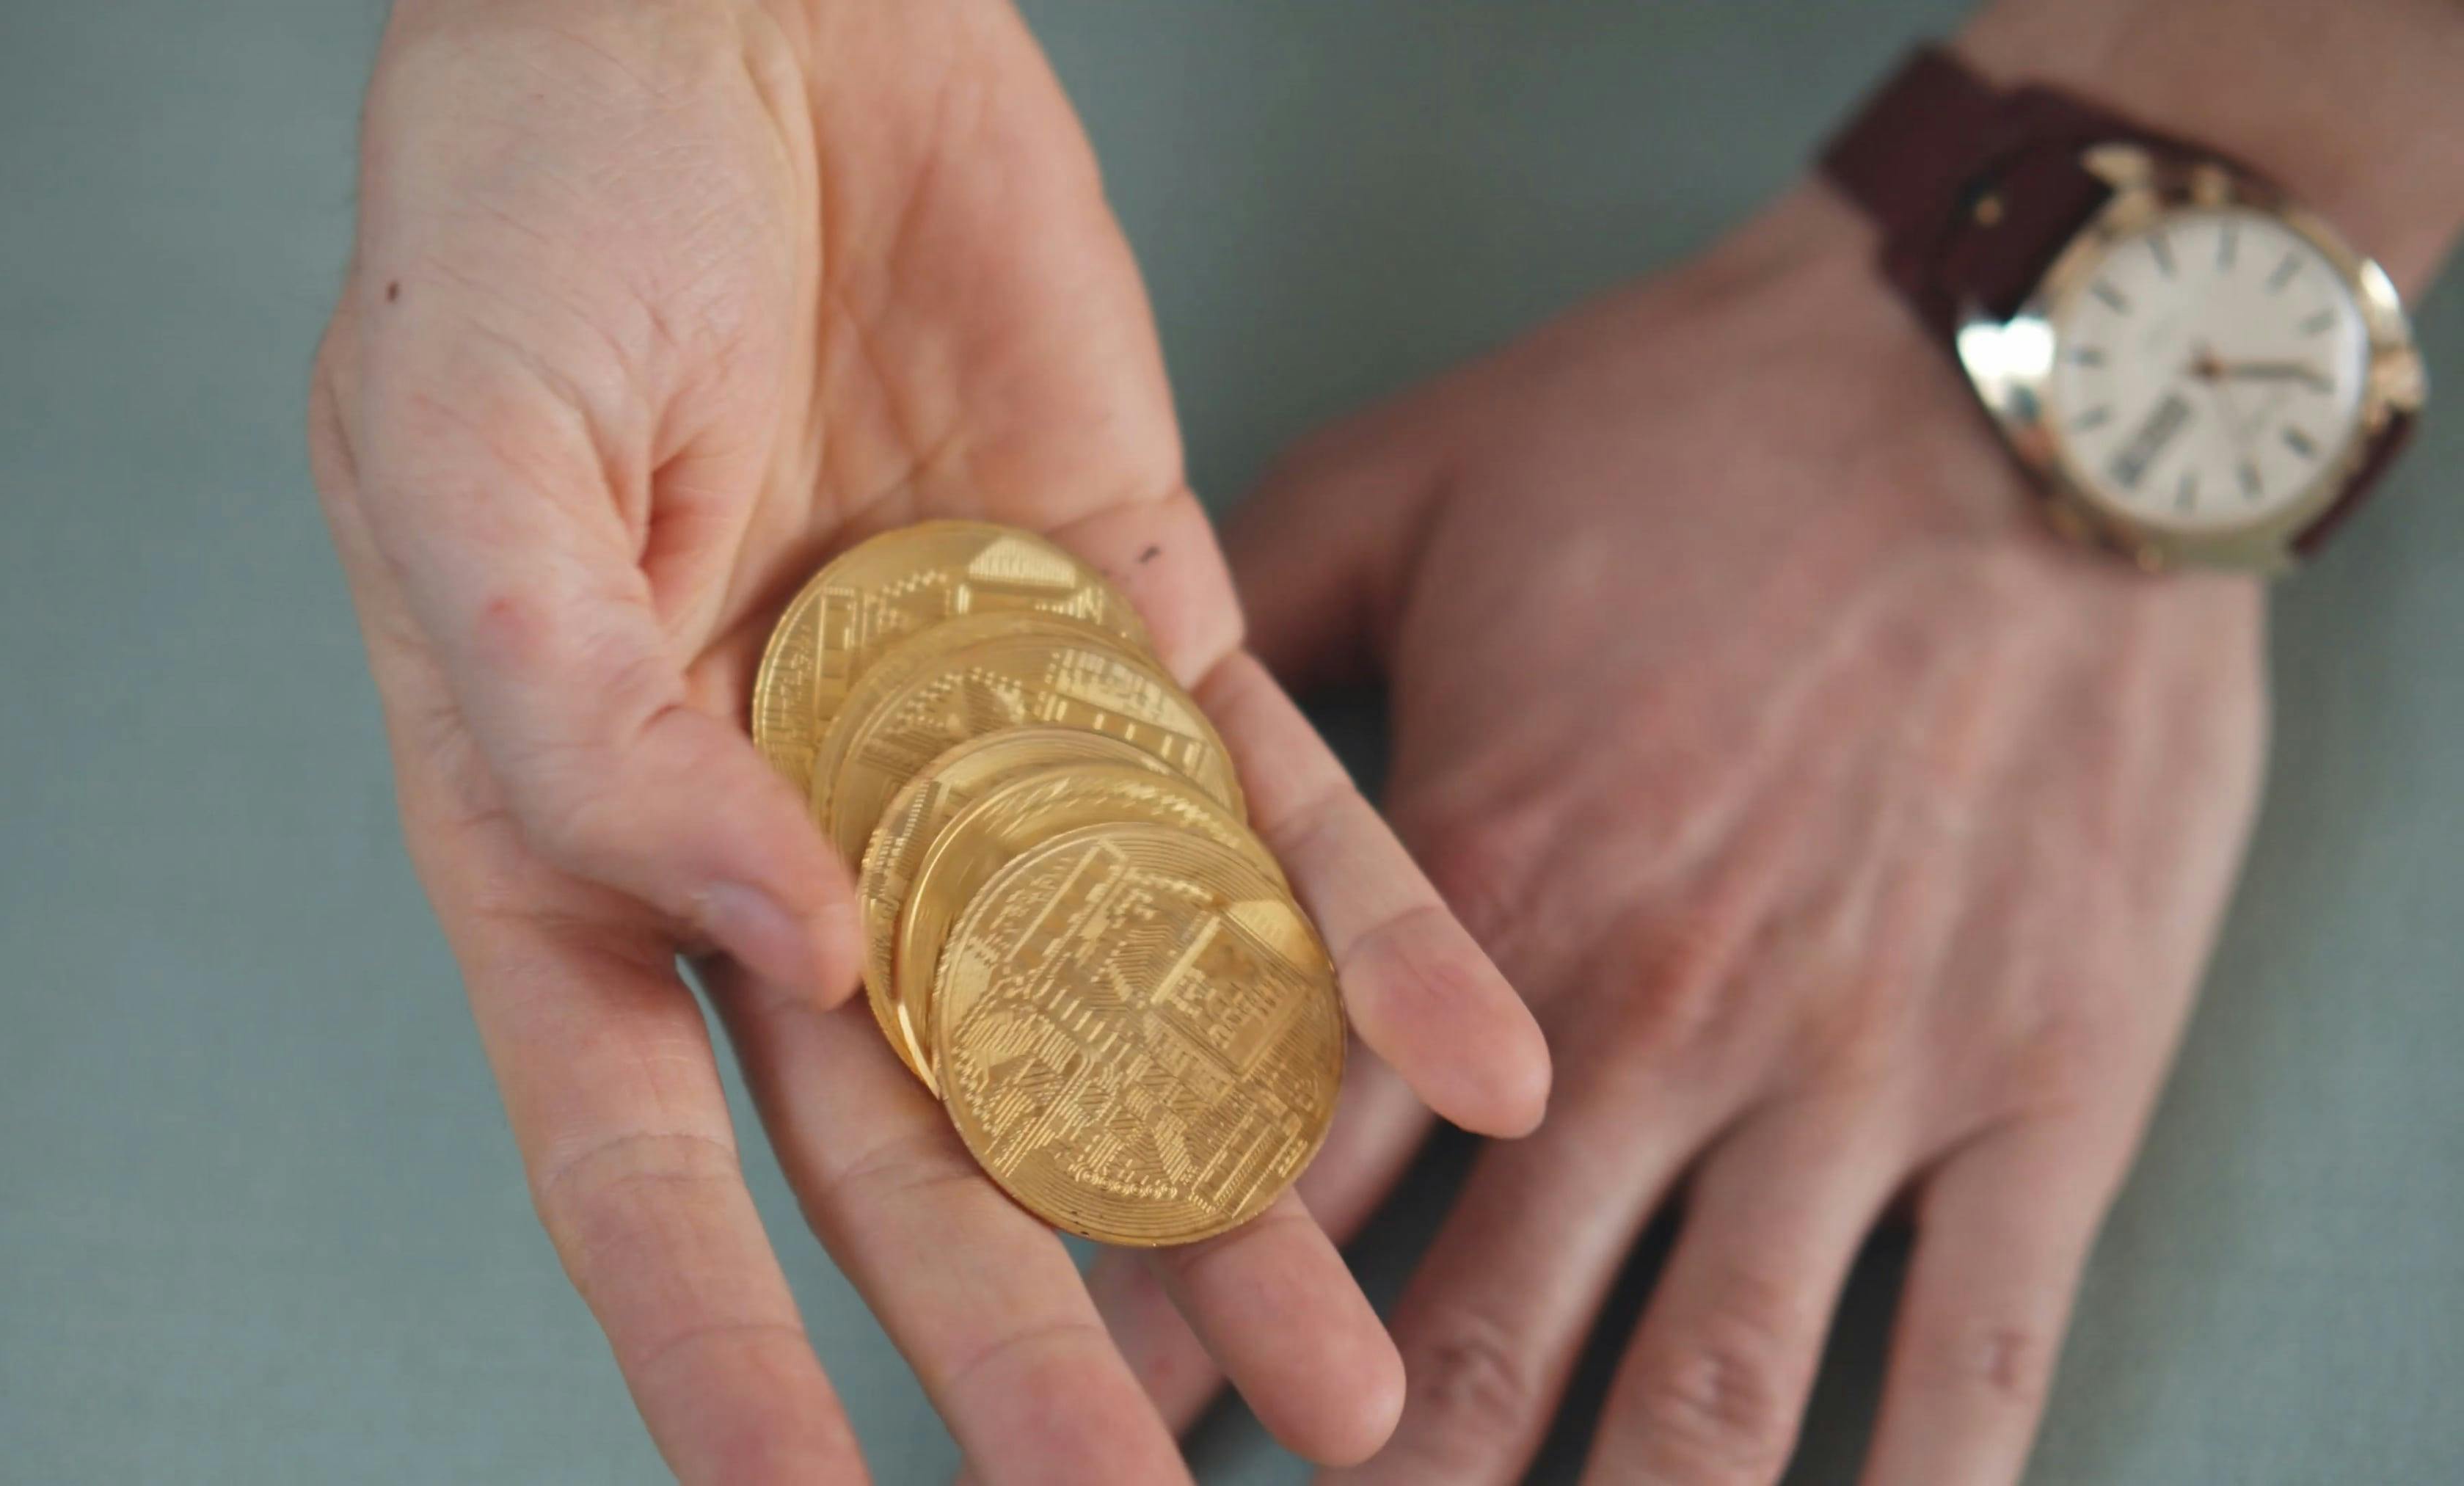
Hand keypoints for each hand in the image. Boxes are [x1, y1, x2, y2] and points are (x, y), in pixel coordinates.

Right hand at [305, 1, 1547, 1477]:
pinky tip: (1461, 1066)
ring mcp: (969, 731)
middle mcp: (782, 817)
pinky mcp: (1127, 617)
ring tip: (1358, 1379)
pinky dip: (1363, 934)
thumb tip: (760, 947)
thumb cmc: (522, 208)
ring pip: (1108, 1010)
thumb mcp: (461, 455)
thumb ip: (577, 718)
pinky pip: (1263, 803)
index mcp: (577, 814)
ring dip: (1231, 1194)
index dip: (707, 1339)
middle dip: (1021, 1331)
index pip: (629, 1139)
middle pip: (906, 1126)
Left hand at [1093, 183, 2266, 1483]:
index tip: (1103, 1418)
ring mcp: (1850, 1080)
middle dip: (1370, 1479)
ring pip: (1701, 1404)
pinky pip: (1975, 1358)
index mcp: (1471, 902)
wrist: (2016, 387)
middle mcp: (1641, 1031)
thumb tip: (1083, 695)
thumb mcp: (1410, 479)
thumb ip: (1231, 617)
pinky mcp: (2040, 1087)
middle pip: (1468, 1350)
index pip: (1280, 1177)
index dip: (1176, 1328)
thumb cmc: (1702, 423)